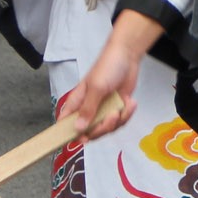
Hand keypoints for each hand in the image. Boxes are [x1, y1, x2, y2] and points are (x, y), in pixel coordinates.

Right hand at [60, 9, 164, 137]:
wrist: (128, 57)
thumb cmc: (107, 68)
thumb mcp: (96, 88)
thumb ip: (87, 109)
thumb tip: (78, 129)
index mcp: (76, 103)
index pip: (65, 125)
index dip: (71, 135)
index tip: (82, 139)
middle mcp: (88, 109)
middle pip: (89, 132)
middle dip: (103, 128)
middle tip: (112, 116)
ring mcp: (103, 110)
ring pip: (106, 128)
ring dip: (118, 120)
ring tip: (124, 106)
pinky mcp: (117, 108)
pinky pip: (120, 121)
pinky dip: (127, 114)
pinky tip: (131, 102)